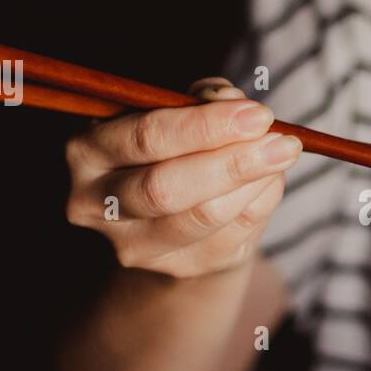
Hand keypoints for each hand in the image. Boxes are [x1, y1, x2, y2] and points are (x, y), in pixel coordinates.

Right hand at [64, 77, 301, 278]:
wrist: (176, 214)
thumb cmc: (175, 148)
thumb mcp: (180, 114)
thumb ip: (202, 100)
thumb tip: (231, 101)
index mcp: (88, 151)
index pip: (145, 138)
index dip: (204, 126)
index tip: (257, 114)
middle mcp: (95, 203)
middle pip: (164, 187)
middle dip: (231, 161)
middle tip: (282, 142)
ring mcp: (132, 245)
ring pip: (199, 216)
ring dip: (252, 182)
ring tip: (283, 153)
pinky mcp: (174, 269)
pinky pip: (228, 236)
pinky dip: (259, 202)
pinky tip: (271, 180)